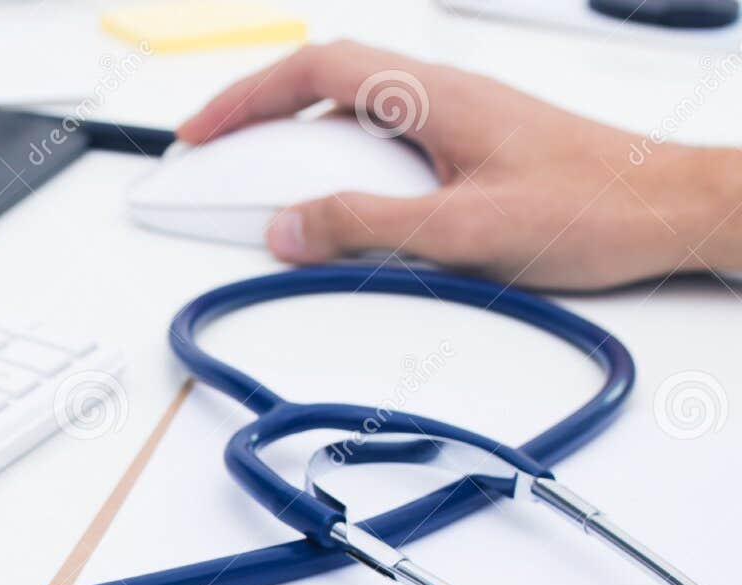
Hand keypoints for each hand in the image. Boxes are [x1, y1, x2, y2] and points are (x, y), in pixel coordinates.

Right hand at [177, 40, 741, 288]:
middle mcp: (440, 93)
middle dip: (253, 109)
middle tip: (211, 150)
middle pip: (322, 79)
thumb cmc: (592, 205)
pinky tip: (335, 198)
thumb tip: (288, 226)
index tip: (198, 134)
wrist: (670, 207)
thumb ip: (366, 225)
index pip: (311, 72)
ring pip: (351, 107)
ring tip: (257, 178)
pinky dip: (335, 157)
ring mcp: (455, 114)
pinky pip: (382, 134)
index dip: (242, 98)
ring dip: (294, 134)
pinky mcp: (470, 141)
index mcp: (430, 95)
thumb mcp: (462, 228)